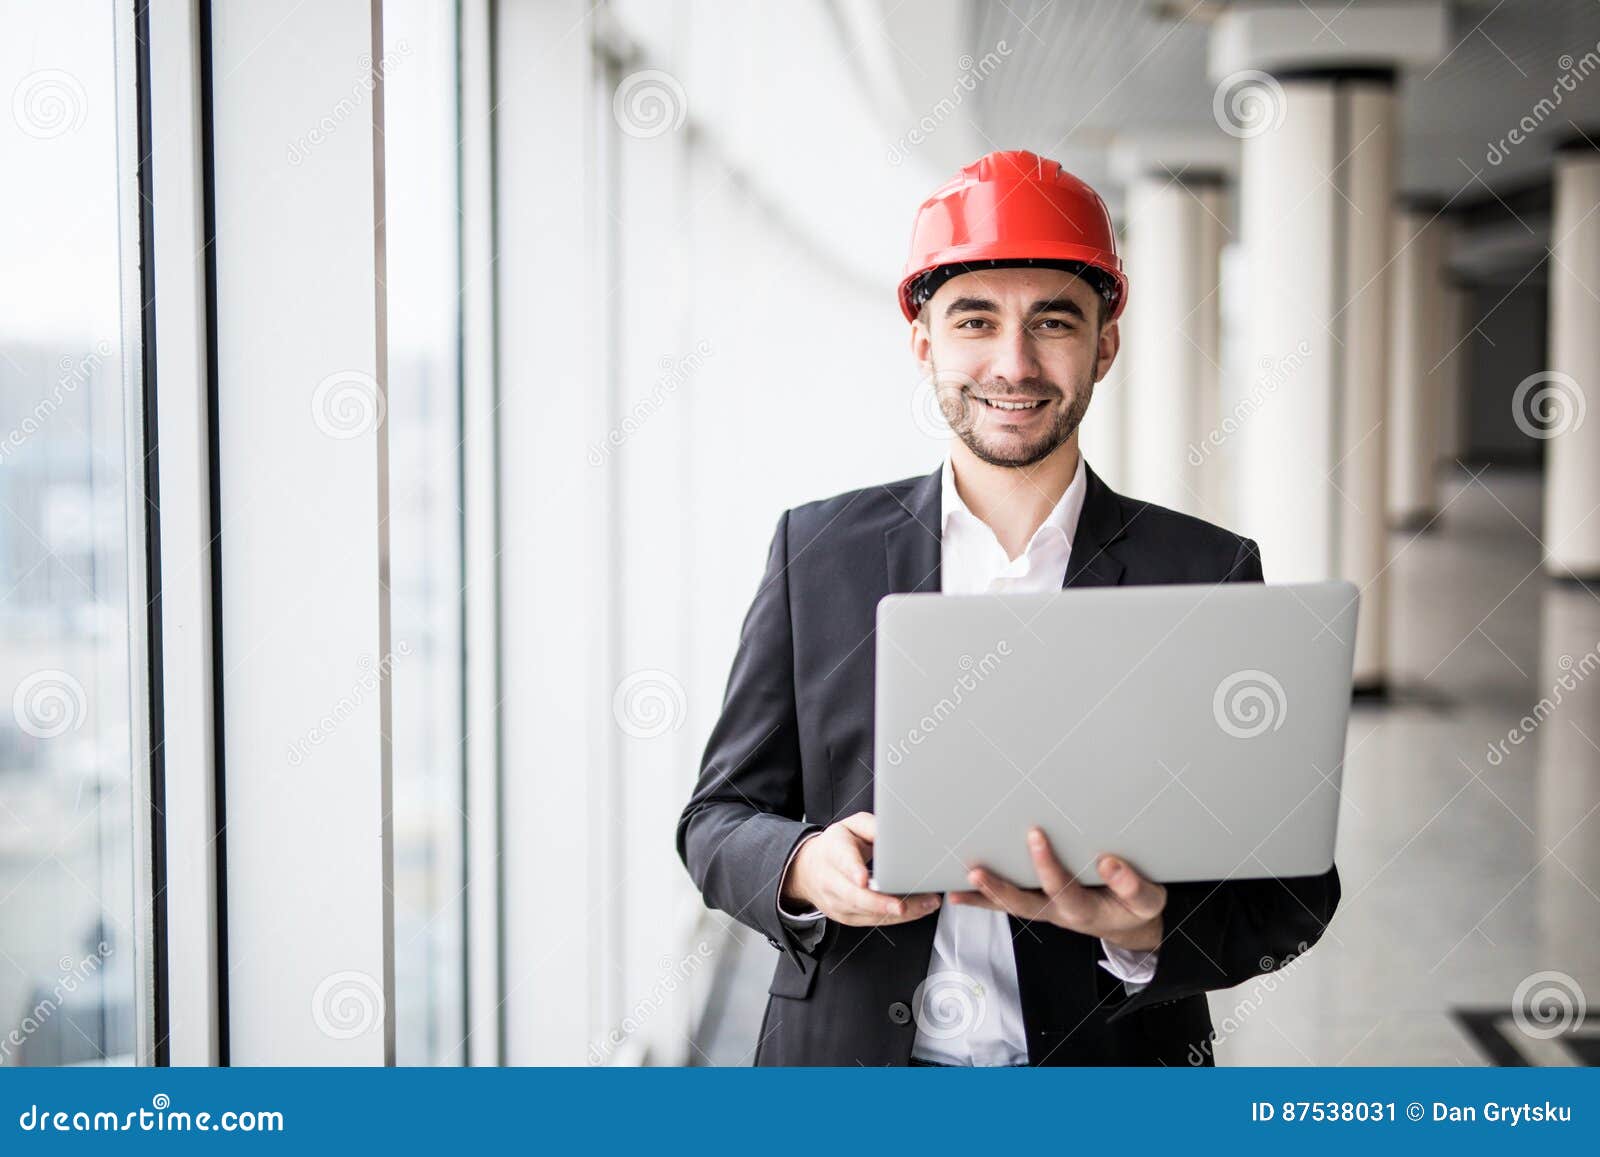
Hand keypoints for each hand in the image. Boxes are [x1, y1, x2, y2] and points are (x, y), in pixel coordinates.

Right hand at [780, 812, 941, 926]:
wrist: (808, 869)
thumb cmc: (835, 847)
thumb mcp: (850, 826)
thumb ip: (870, 826)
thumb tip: (892, 832)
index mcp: (833, 852)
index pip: (841, 862)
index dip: (853, 871)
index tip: (863, 879)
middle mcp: (831, 881)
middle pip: (854, 896)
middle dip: (880, 903)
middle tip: (904, 905)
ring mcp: (837, 903)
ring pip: (867, 913)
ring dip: (898, 912)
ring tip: (926, 904)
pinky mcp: (847, 917)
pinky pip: (872, 921)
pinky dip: (895, 917)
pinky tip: (916, 911)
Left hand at [947, 827, 1165, 950]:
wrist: (1132, 923)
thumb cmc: (1136, 906)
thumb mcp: (1148, 900)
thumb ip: (1133, 886)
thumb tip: (1109, 863)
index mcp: (1085, 910)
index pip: (1062, 889)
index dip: (1047, 866)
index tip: (1036, 835)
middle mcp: (1059, 913)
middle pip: (1024, 904)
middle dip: (1000, 887)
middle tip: (976, 871)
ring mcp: (1046, 910)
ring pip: (1010, 906)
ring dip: (984, 896)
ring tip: (958, 884)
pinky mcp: (1039, 903)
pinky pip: (1007, 904)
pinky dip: (983, 899)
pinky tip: (959, 891)